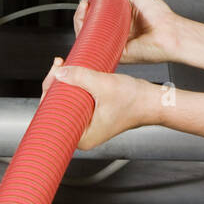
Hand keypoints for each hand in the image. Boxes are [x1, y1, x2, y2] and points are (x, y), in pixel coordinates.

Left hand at [41, 57, 156, 149]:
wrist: (154, 101)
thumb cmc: (135, 102)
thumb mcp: (105, 85)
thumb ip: (80, 77)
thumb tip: (60, 72)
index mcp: (82, 137)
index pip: (53, 114)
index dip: (49, 91)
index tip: (54, 73)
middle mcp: (82, 134)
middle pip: (57, 106)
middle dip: (56, 84)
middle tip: (59, 66)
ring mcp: (87, 124)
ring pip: (66, 101)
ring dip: (64, 83)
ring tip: (65, 67)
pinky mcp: (93, 114)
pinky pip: (76, 99)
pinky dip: (73, 86)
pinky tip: (72, 74)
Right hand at [73, 0, 182, 64]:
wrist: (170, 32)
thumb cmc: (160, 17)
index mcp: (120, 20)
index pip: (96, 15)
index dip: (88, 8)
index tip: (86, 0)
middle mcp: (115, 32)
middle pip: (89, 26)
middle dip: (81, 15)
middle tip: (84, 5)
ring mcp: (114, 43)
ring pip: (88, 36)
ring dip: (80, 23)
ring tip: (83, 11)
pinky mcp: (114, 53)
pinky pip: (95, 47)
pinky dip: (86, 37)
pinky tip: (85, 26)